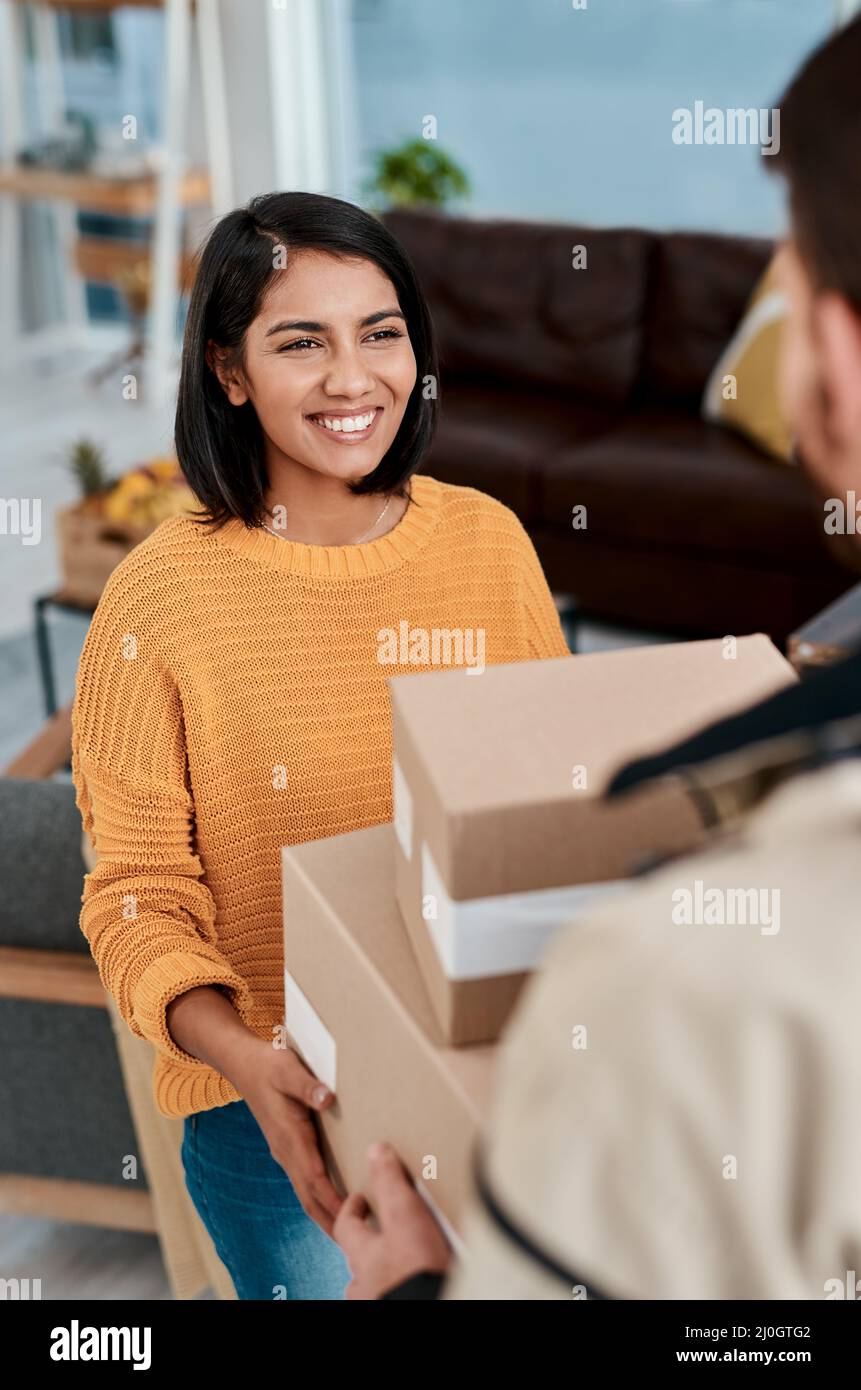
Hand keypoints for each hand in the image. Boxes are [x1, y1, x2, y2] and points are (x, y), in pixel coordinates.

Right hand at [237, 1039, 343, 1236]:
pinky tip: (334, 1203)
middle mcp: (286, 1152)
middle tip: (357, 1240)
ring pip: (305, 1193)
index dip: (334, 1199)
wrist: (244, 1065)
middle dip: (331, 1220)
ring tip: (350, 1232)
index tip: (354, 1215)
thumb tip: (328, 1099)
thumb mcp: (288, 1069)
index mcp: (290, 1137)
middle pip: (309, 1197)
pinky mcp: (287, 1149)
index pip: (314, 1178)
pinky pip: (304, 1182)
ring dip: (324, 1214)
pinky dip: (319, 1198)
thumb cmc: (269, 1066)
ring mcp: (285, 1153)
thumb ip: (307, 1085)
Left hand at [334, 1141, 452, 1298]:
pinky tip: (417, 1279)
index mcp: (362, 1255)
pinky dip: (402, 1284)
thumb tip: (376, 1151)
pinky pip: (395, 1291)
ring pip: (374, 1281)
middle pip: (358, 1258)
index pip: (345, 1226)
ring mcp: (379, 1299)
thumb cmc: (416, 1272)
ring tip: (404, 1259)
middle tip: (382, 1230)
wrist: (434, 1302)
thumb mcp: (405, 1215)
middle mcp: (365, 1283)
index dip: (351, 1208)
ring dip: (384, 1268)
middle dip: (368, 1243)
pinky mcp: (402, 1301)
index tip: (358, 1198)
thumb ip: (390, 1183)